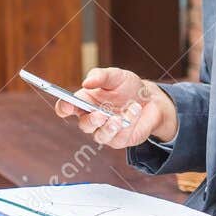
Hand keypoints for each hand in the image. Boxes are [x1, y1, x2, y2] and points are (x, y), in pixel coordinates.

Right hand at [50, 67, 178, 147]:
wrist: (151, 99)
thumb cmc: (128, 87)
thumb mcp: (116, 76)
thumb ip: (101, 76)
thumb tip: (86, 82)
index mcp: (85, 101)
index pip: (66, 107)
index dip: (64, 108)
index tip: (68, 106)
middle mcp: (92, 118)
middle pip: (84, 125)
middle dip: (92, 120)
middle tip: (101, 114)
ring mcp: (105, 130)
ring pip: (100, 136)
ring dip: (110, 127)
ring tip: (120, 118)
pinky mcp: (119, 140)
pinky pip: (118, 138)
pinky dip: (127, 125)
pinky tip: (135, 112)